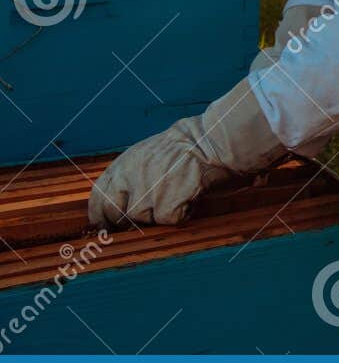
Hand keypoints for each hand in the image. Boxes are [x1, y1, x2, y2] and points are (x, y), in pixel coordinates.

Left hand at [89, 78, 285, 227]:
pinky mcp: (165, 208)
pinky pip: (169, 221)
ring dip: (160, 213)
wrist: (215, 139)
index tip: (107, 222)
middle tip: (148, 214)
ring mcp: (146, 195)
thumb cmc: (191, 141)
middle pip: (114, 214)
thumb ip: (133, 171)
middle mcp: (129, 180)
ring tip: (178, 195)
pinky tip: (191, 198)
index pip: (98, 196)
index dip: (101, 213)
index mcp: (123, 164)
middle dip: (127, 220)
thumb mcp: (151, 150)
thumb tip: (124, 194)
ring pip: (143, 220)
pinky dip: (182, 214)